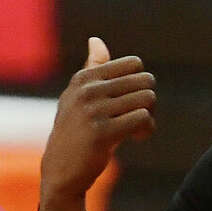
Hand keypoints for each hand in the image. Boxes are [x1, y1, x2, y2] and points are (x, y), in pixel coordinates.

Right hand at [37, 37, 155, 210]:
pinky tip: (136, 138)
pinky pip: (143, 119)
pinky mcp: (102, 133)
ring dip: (150, 117)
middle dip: (148, 100)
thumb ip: (93, 69)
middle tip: (139, 118)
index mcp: (84, 78)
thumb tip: (96, 40)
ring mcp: (93, 111)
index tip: (132, 102)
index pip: (134, 64)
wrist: (61, 171)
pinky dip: (147, 130)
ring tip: (138, 130)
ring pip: (147, 98)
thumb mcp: (78, 97)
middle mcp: (87, 90)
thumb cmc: (76, 133)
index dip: (140, 82)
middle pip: (145, 80)